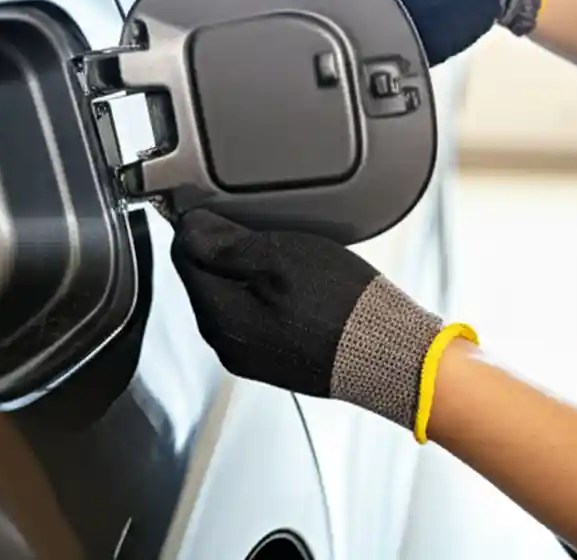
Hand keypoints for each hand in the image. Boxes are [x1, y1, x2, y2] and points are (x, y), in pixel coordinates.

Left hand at [171, 209, 448, 430]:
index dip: (201, 228)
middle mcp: (225, 344)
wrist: (392, 356)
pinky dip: (267, 298)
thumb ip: (225, 243)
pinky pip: (254, 318)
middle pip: (205, 280)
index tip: (224, 215)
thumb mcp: (281, 255)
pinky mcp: (271, 362)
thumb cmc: (344, 307)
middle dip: (225, 253)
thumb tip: (188, 229)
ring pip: (230, 298)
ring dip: (248, 275)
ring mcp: (248, 357)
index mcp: (219, 316)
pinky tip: (299, 291)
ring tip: (289, 264)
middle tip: (267, 237)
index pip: (184, 257)